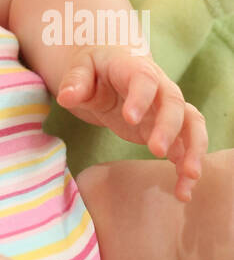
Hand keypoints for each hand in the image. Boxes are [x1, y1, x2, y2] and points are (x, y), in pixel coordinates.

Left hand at [55, 45, 207, 201]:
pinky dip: (188, 166)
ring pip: (192, 123)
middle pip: (174, 103)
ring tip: (189, 175)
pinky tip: (183, 191)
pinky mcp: (168, 130)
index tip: (129, 118)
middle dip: (169, 127)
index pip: (144, 79)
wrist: (109, 68)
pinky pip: (187, 145)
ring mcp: (167, 109)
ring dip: (193, 148)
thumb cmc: (94, 68)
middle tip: (156, 150)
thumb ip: (75, 81)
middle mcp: (159, 87)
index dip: (140, 97)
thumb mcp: (80, 69)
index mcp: (134, 68)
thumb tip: (66, 96)